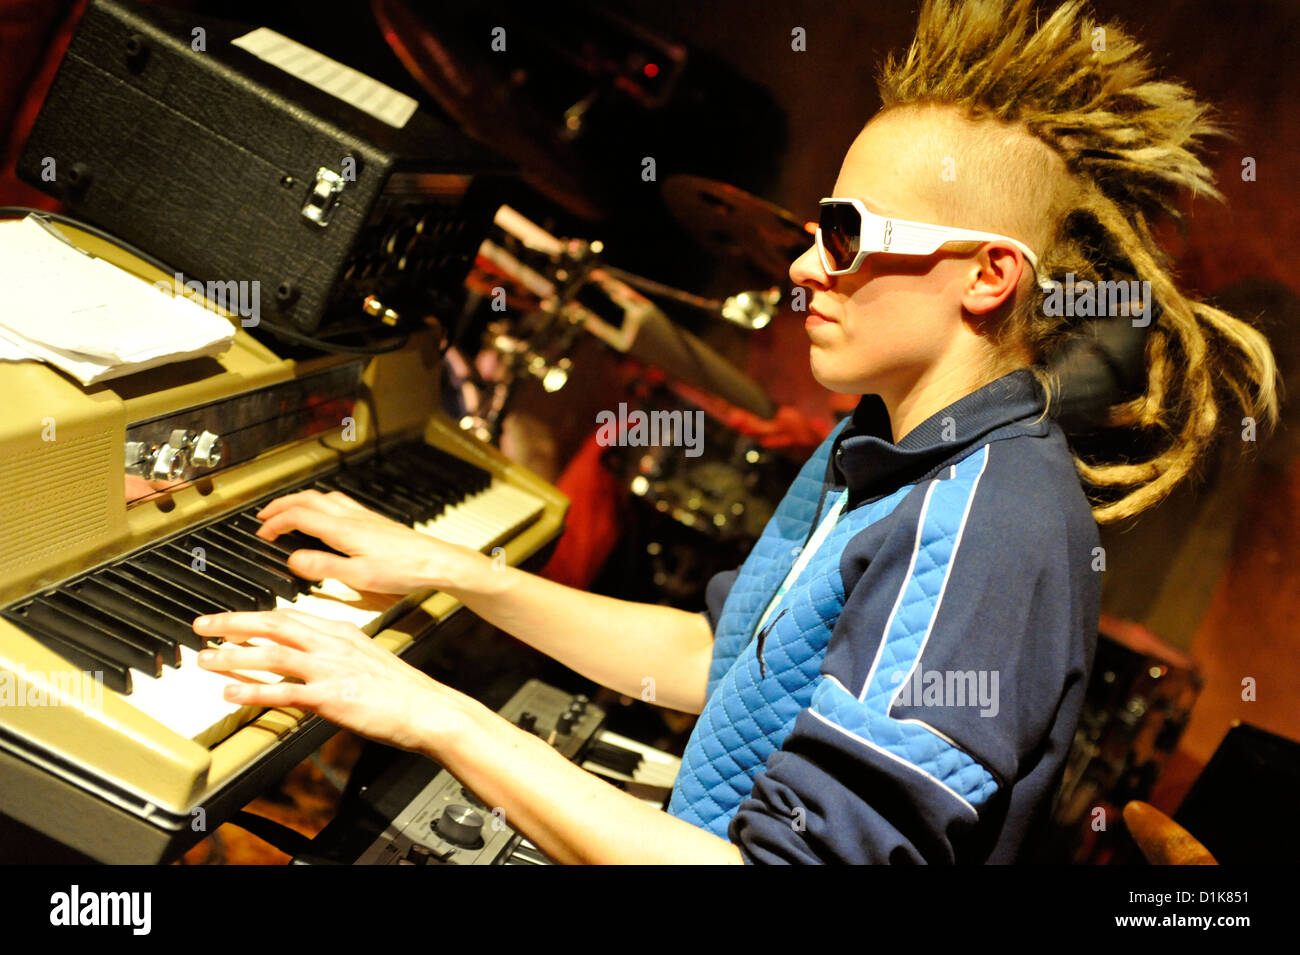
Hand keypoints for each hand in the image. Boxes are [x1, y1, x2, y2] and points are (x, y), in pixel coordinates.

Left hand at [195, 608, 479, 752]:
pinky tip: (231, 694)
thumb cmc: (403, 690)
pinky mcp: (330, 698)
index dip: (254, 615)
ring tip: (206, 658)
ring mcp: (330, 670)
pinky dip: (254, 692)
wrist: (429, 709)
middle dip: (233, 623)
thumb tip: (312, 657)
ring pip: (272, 654)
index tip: (230, 618)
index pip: (289, 616)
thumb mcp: (368, 658)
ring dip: (234, 656)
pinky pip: (284, 692)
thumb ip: (337, 653)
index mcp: (342, 632)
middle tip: (202, 625)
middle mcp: (333, 645)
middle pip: (274, 625)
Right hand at [254, 489, 492, 595]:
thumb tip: (293, 561)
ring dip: (301, 501)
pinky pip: (340, 502)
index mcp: (343, 530)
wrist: (436, 561)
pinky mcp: (375, 520)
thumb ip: (323, 567)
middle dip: (281, 505)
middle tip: (264, 516)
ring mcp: (364, 516)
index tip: (262, 534)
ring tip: (288, 510)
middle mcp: (352, 517)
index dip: (275, 523)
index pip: (298, 517)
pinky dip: (321, 503)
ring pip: (324, 497)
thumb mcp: (358, 577)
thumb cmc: (404, 570)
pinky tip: (327, 513)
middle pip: (308, 500)